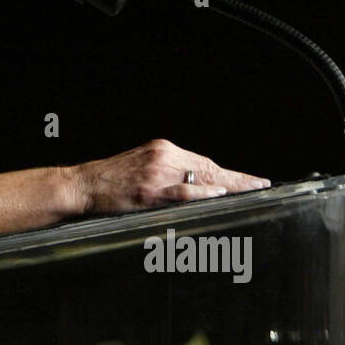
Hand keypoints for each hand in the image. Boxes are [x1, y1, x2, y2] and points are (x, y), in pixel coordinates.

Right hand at [71, 138, 269, 214]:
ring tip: (251, 191)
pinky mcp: (149, 190)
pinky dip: (202, 193)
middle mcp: (163, 156)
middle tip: (262, 185)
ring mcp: (156, 173)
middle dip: (238, 180)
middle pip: (209, 169)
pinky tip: (219, 194)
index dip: (232, 174)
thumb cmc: (110, 180)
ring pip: (201, 179)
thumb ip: (169, 173)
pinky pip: (182, 191)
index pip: (205, 163)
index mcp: (162, 149)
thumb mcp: (142, 167)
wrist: (82, 185)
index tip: (254, 180)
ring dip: (229, 187)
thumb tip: (199, 186)